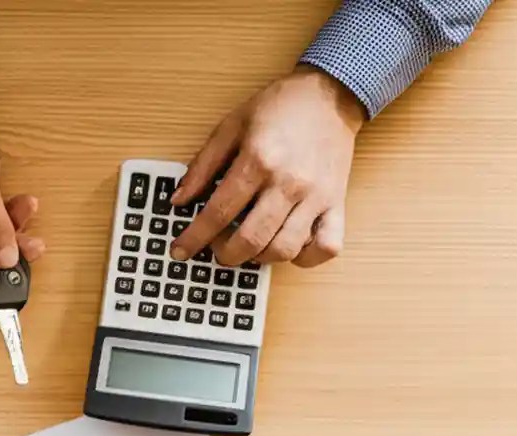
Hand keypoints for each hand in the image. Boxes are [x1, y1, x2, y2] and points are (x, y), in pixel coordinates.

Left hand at [170, 66, 363, 267]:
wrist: (329, 95)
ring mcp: (316, 196)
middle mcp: (288, 182)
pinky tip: (289, 246)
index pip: (218, 213)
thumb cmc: (279, 108)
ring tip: (250, 247)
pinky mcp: (337, 203)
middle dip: (225, 254)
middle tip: (217, 248)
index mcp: (258, 160)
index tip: (180, 251)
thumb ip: (203, 165)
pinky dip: (306, 257)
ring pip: (285, 249)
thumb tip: (179, 200)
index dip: (194, 238)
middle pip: (250, 240)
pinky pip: (327, 248)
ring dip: (260, 258)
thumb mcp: (231, 126)